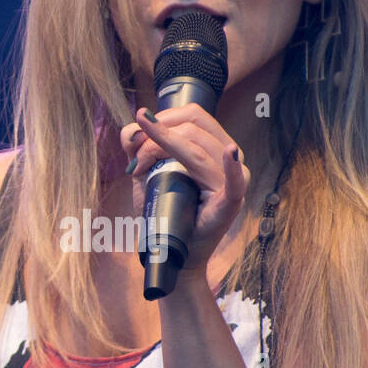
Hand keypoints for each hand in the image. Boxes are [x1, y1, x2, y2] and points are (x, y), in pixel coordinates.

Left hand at [119, 105, 250, 275]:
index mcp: (216, 145)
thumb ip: (139, 146)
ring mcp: (232, 182)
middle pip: (192, 130)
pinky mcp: (230, 205)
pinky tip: (230, 153)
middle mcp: (231, 158)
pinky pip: (234, 184)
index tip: (137, 134)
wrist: (173, 251)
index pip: (194, 116)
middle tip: (134, 160)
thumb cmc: (164, 210)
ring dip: (158, 151)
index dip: (162, 120)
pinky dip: (231, 168)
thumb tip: (133, 127)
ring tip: (138, 167)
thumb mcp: (148, 172)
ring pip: (196, 151)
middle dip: (155, 139)